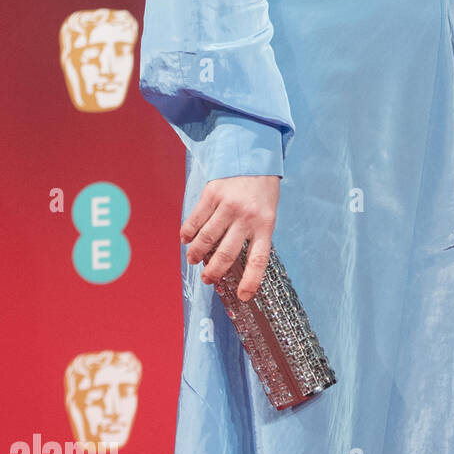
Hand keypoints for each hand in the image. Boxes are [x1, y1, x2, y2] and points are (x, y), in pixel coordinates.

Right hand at [181, 175, 279, 301]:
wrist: (254, 157)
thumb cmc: (261, 191)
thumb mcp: (267, 213)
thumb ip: (253, 235)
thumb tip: (230, 262)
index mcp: (265, 224)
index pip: (258, 259)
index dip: (250, 281)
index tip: (243, 296)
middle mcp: (247, 217)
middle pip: (226, 254)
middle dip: (213, 272)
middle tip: (207, 279)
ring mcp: (228, 205)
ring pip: (206, 239)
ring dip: (196, 254)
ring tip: (193, 260)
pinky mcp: (213, 194)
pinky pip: (195, 220)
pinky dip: (187, 233)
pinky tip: (186, 239)